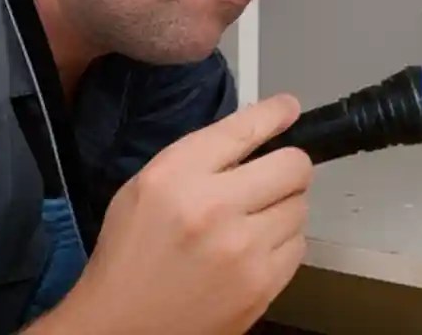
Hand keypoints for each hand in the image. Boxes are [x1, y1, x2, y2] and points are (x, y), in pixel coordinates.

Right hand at [26, 94, 313, 334]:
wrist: (121, 327)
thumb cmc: (131, 256)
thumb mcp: (146, 187)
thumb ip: (201, 156)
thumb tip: (259, 129)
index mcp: (177, 177)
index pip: (245, 128)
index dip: (275, 114)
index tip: (288, 108)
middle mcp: (213, 208)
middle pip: (294, 166)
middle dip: (287, 168)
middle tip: (272, 179)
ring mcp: (242, 250)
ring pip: (300, 206)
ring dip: (282, 210)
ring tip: (249, 224)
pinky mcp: (262, 285)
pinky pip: (298, 245)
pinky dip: (281, 244)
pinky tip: (251, 253)